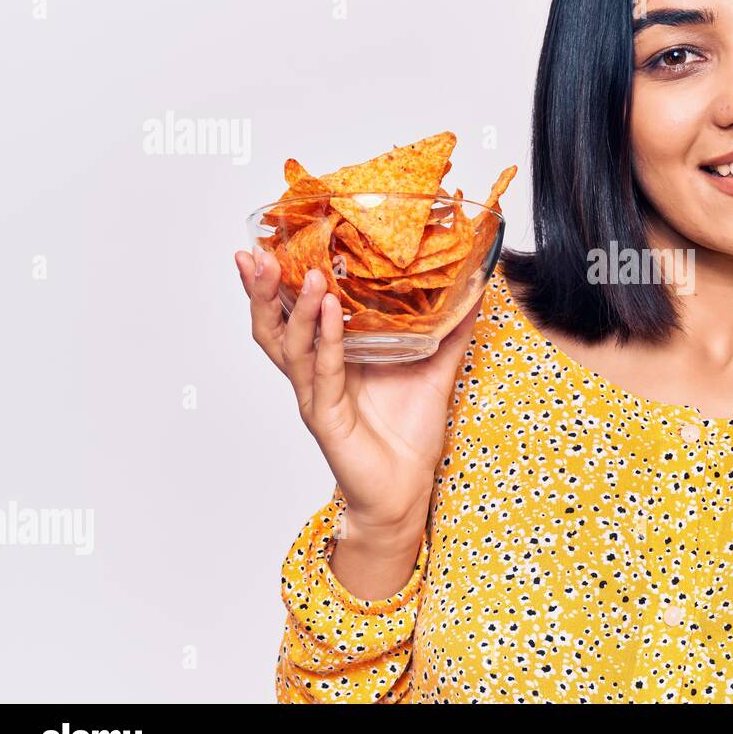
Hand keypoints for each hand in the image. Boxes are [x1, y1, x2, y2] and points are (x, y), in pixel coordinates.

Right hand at [235, 247, 478, 549]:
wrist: (408, 489)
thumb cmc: (411, 434)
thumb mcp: (435, 369)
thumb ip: (450, 330)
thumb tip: (475, 290)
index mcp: (331, 360)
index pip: (291, 315)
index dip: (275, 284)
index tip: (266, 244)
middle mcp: (315, 375)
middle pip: (273, 327)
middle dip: (262, 290)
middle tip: (257, 253)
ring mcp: (316, 396)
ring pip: (290, 346)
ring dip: (294, 307)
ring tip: (302, 272)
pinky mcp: (327, 418)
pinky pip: (322, 372)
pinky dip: (325, 339)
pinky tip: (328, 310)